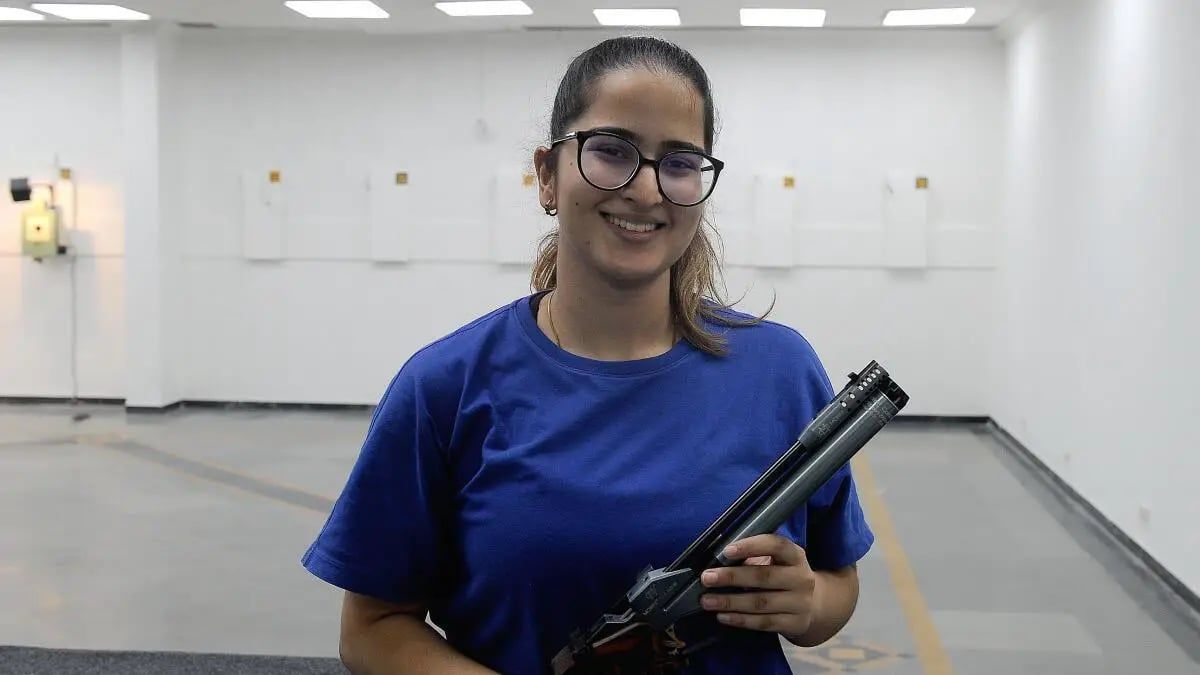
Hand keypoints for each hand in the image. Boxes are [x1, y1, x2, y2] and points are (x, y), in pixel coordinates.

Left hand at [698, 534, 819, 638]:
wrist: (813, 605)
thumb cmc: (783, 576)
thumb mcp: (776, 562)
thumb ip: (753, 558)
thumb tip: (718, 562)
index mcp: (795, 556)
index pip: (776, 545)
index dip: (751, 546)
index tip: (726, 551)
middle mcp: (801, 578)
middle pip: (764, 576)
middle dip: (732, 577)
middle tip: (707, 578)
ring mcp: (801, 603)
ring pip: (761, 603)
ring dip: (730, 602)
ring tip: (707, 601)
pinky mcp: (795, 624)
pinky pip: (764, 623)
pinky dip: (740, 620)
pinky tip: (723, 616)